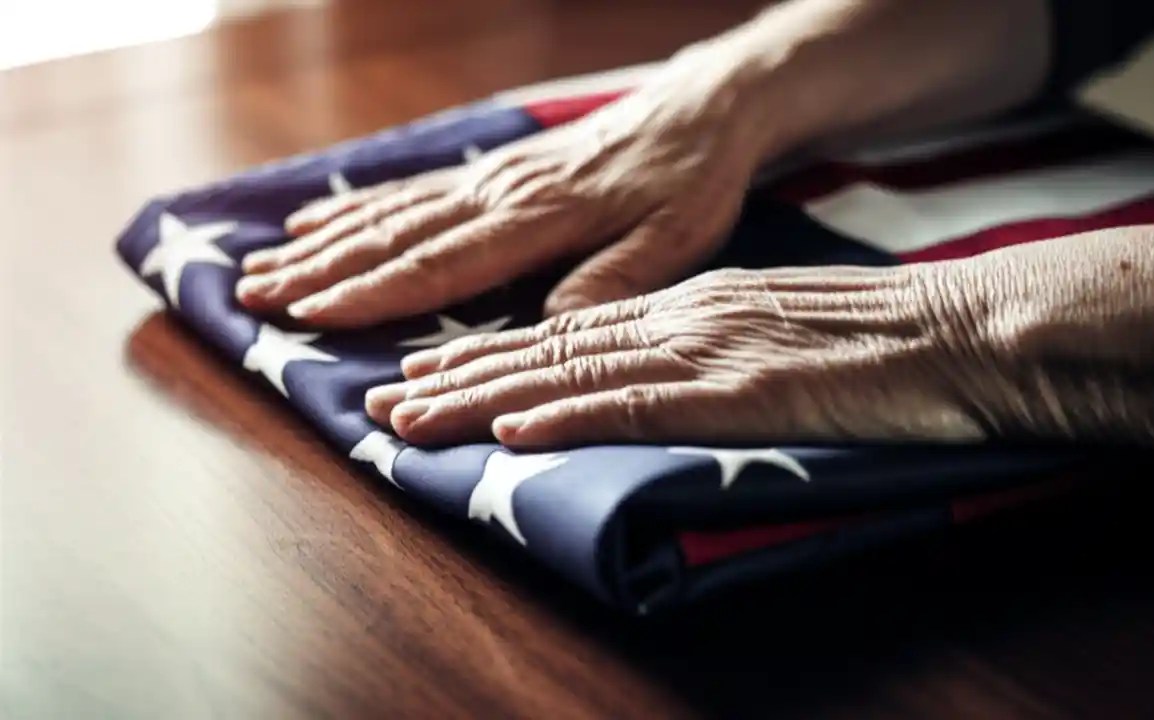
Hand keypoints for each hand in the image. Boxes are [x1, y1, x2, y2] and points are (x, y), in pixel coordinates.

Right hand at [235, 59, 775, 326]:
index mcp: (541, 218)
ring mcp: (491, 177)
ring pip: (392, 212)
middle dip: (322, 271)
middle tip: (252, 299)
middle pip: (397, 236)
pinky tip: (318, 221)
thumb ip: (612, 281)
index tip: (309, 315)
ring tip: (261, 267)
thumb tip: (548, 325)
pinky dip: (359, 208)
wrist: (701, 110)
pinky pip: (414, 189)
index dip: (372, 294)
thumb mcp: (676, 240)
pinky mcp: (495, 169)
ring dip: (324, 242)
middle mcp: (501, 193)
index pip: (441, 264)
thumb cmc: (693, 183)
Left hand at [363, 266, 993, 447]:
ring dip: (481, 397)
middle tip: (379, 402)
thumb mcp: (780, 337)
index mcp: (693, 304)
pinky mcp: (740, 388)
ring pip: (570, 370)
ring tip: (410, 419)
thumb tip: (659, 383)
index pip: (571, 333)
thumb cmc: (883, 344)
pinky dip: (566, 415)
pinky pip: (637, 402)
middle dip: (455, 376)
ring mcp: (708, 348)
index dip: (491, 358)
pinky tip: (512, 430)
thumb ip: (715, 353)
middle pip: (548, 346)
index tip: (427, 378)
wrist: (964, 331)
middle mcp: (684, 316)